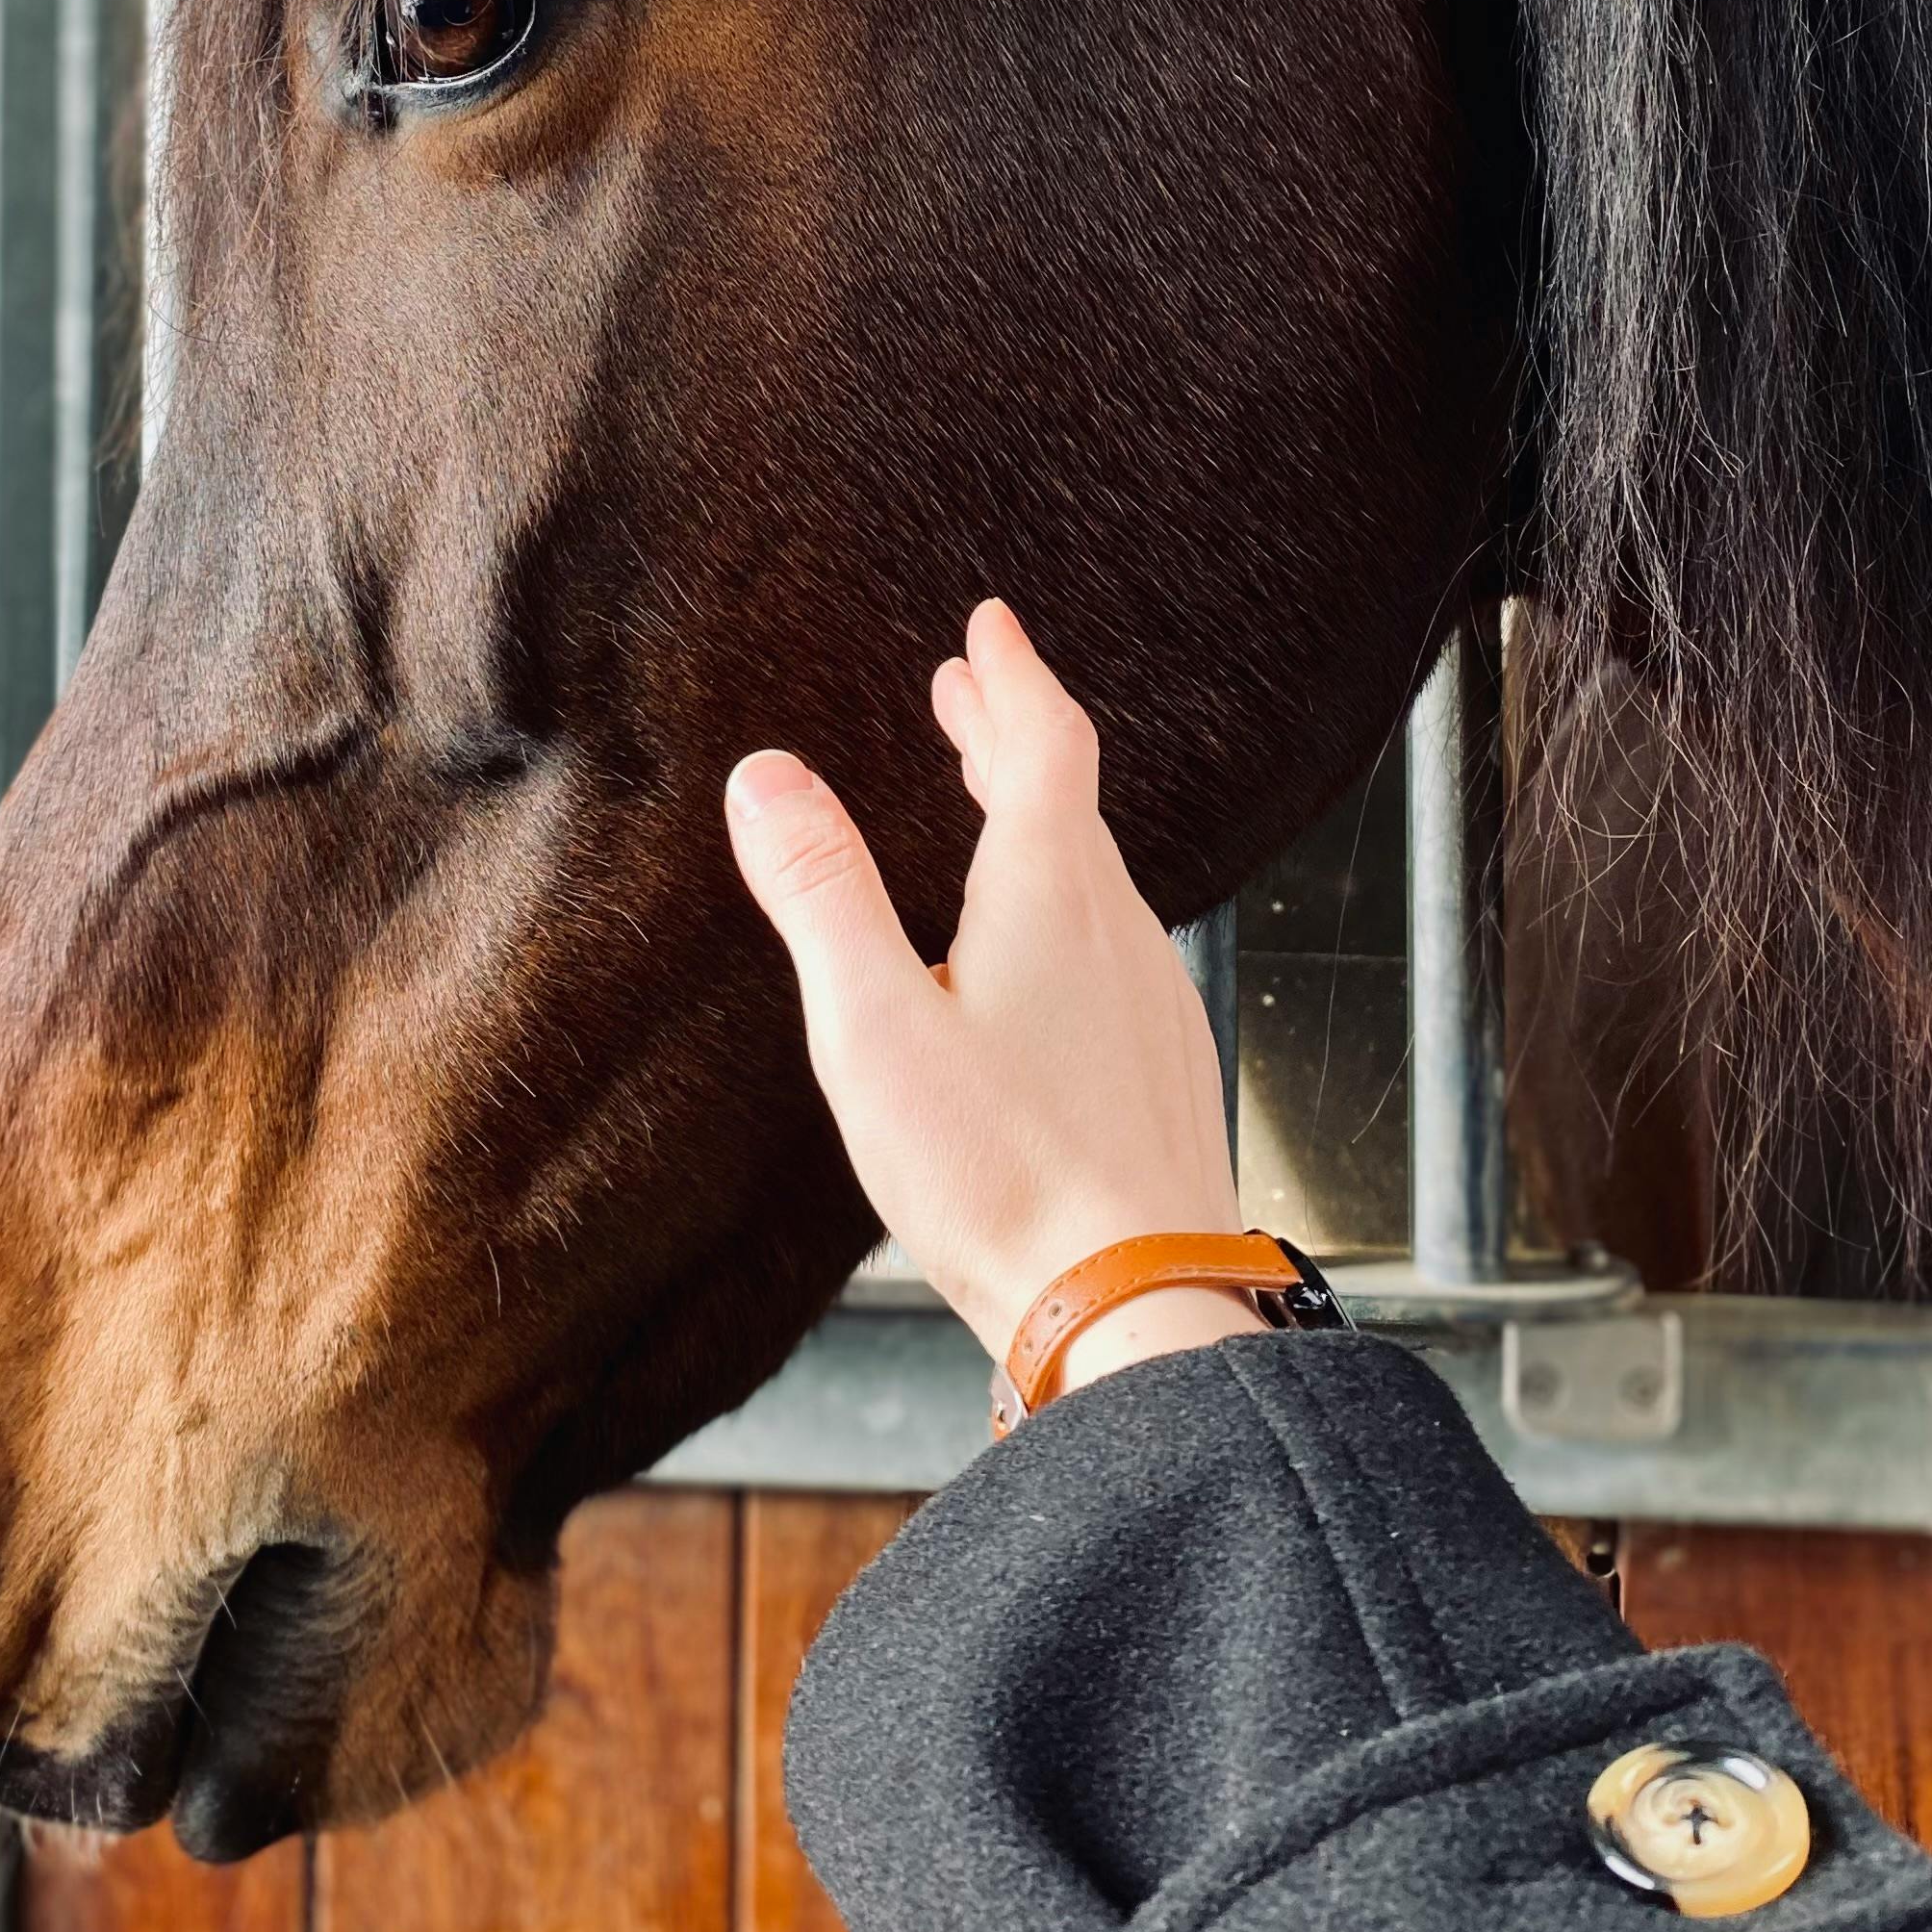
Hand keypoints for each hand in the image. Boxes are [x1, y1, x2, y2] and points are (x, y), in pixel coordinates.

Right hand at [725, 599, 1264, 1394]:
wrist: (1138, 1307)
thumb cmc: (1000, 1176)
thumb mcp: (875, 1029)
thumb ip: (823, 896)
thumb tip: (767, 775)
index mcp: (1054, 896)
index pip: (1044, 742)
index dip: (1013, 674)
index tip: (989, 624)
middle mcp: (1122, 932)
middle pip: (1073, 802)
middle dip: (1013, 736)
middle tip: (967, 693)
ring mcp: (1155, 1002)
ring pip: (1098, 877)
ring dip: (1042, 821)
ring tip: (994, 808)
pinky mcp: (1163, 1070)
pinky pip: (1116, 947)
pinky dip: (1068, 904)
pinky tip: (1042, 959)